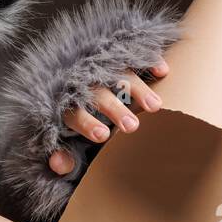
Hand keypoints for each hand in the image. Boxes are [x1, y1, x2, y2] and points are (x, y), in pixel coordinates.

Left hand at [47, 58, 170, 174]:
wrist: (70, 74)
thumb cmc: (73, 114)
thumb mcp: (62, 134)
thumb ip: (60, 153)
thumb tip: (58, 165)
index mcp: (67, 105)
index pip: (74, 114)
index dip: (87, 123)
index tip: (103, 136)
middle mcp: (84, 84)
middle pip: (98, 95)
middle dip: (115, 109)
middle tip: (131, 126)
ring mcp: (102, 68)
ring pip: (119, 75)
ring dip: (138, 89)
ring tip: (155, 106)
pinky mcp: (118, 58)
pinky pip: (134, 57)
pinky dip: (149, 61)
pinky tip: (163, 71)